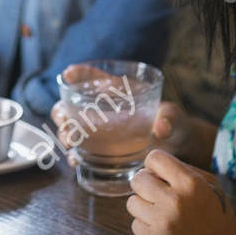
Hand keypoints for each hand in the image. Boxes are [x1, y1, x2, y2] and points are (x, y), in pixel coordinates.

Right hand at [49, 63, 190, 162]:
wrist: (174, 149)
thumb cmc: (173, 123)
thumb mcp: (173, 116)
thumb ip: (169, 118)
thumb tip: (162, 127)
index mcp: (117, 92)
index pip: (93, 77)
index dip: (78, 74)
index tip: (69, 74)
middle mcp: (102, 110)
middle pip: (71, 104)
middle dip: (61, 110)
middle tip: (64, 120)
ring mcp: (99, 132)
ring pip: (71, 128)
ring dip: (64, 133)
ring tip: (68, 142)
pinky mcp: (101, 152)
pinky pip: (81, 153)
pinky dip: (74, 156)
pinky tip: (75, 161)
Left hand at [126, 149, 235, 234]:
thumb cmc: (219, 219)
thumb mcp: (211, 187)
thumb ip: (184, 171)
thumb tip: (154, 166)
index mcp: (190, 183)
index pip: (154, 158)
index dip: (154, 166)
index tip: (160, 177)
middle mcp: (175, 200)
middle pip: (138, 179)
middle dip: (146, 187)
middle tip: (158, 197)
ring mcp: (164, 221)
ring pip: (132, 202)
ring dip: (143, 208)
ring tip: (160, 214)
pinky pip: (135, 225)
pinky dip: (145, 228)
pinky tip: (161, 230)